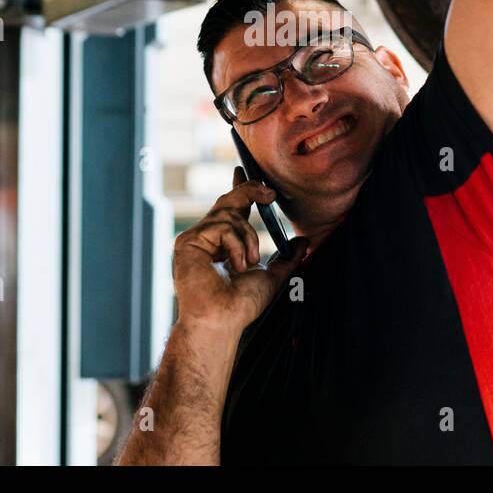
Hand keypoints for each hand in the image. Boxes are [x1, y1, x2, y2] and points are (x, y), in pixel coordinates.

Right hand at [172, 166, 308, 335]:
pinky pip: (221, 226)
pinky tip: (234, 266)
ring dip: (248, 237)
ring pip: (229, 213)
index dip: (238, 188)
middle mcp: (206, 238)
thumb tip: (304, 242)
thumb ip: (286, 259)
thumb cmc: (240, 306)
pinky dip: (236, 245)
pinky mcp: (187, 242)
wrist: (222, 320)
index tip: (243, 171)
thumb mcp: (271, 277)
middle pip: (228, 201)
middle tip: (271, 193)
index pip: (230, 208)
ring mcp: (195, 239)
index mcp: (222, 244)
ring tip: (247, 263)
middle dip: (250, 191)